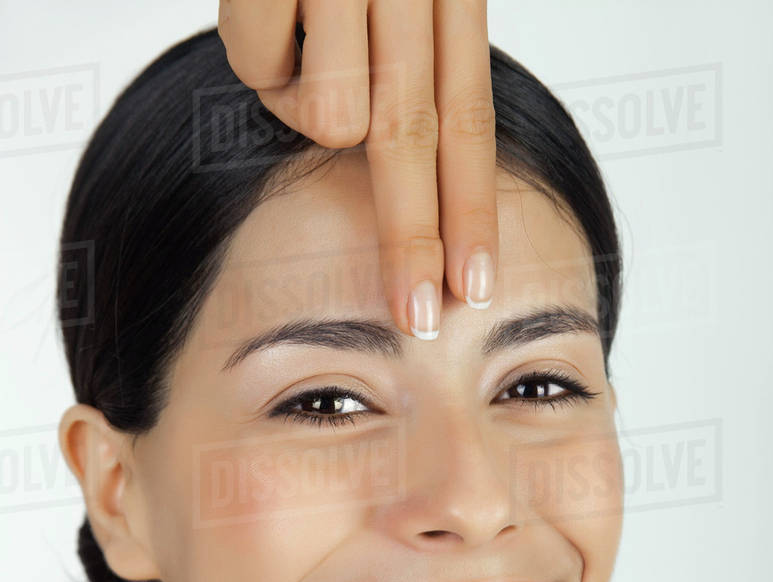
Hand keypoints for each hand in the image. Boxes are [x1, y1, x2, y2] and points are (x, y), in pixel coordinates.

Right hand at [217, 0, 497, 339]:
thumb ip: (405, 61)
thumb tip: (392, 162)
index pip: (467, 118)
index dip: (471, 209)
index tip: (476, 285)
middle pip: (413, 140)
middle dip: (414, 241)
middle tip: (420, 319)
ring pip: (331, 112)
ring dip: (302, 99)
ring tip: (299, 41)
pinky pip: (261, 64)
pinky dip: (255, 49)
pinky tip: (267, 9)